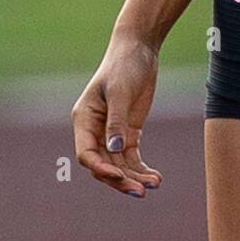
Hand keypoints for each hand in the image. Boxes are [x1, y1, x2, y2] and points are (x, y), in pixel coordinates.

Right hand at [71, 35, 162, 198]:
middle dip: (120, 179)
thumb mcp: (120, 91)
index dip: (100, 168)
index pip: (86, 153)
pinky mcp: (128, 132)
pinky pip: (131, 157)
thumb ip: (117, 120)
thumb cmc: (124, 65)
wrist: (139, 49)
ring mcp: (112, 133)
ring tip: (154, 185)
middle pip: (103, 164)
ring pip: (118, 164)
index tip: (118, 175)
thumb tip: (114, 149)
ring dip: (134, 177)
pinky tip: (155, 178)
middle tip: (139, 191)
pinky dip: (141, 169)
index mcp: (84, 120)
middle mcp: (94, 130)